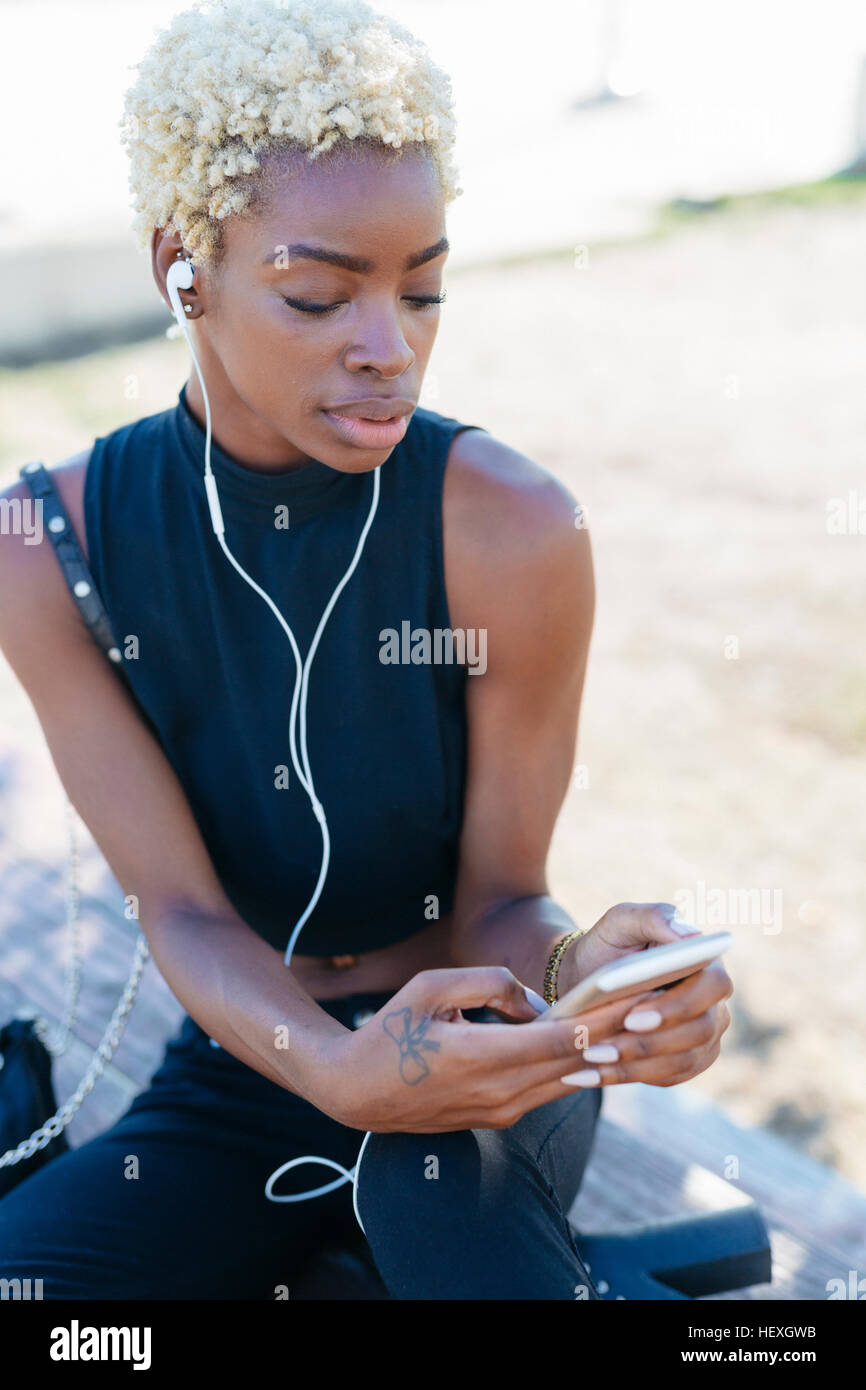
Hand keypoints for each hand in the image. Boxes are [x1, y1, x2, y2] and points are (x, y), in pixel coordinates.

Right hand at [313, 966, 662, 1132]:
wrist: (354, 1092)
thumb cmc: (388, 1030)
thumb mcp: (430, 986)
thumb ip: (489, 983)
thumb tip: (536, 1001)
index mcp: (482, 1057)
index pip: (562, 1039)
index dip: (606, 1019)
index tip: (641, 996)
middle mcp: (499, 1092)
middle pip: (577, 1061)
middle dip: (620, 1032)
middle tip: (660, 1001)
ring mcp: (501, 1111)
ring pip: (568, 1079)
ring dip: (604, 1052)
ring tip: (642, 1021)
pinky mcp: (498, 1117)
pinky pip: (548, 1089)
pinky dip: (575, 1066)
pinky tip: (599, 1046)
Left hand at [553, 902, 732, 1090]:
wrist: (590, 977)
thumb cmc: (609, 943)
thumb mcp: (621, 920)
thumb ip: (654, 916)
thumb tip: (690, 933)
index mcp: (707, 962)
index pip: (711, 987)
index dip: (677, 1007)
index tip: (632, 1019)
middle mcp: (715, 1002)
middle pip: (699, 1031)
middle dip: (649, 1043)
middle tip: (599, 1048)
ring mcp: (707, 1035)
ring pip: (684, 1061)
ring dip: (634, 1065)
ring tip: (589, 1061)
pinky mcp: (689, 1060)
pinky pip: (669, 1076)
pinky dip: (628, 1077)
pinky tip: (589, 1075)